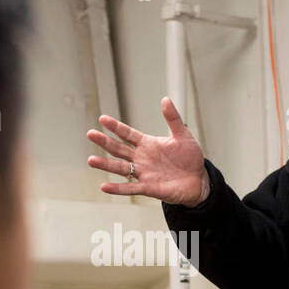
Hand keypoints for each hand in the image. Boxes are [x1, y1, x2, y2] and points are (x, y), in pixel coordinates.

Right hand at [87, 96, 208, 205]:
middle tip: (90, 134)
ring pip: (120, 168)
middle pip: (119, 149)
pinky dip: (117, 188)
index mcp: (148, 144)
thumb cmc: (190, 158)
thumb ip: (173, 119)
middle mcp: (142, 158)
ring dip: (105, 164)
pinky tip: (104, 186)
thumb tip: (165, 99)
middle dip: (104, 142)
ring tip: (91, 160)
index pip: (127, 134)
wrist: (199, 180)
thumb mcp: (183, 135)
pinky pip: (130, 188)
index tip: (102, 119)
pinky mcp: (149, 188)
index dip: (116, 127)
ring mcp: (143, 173)